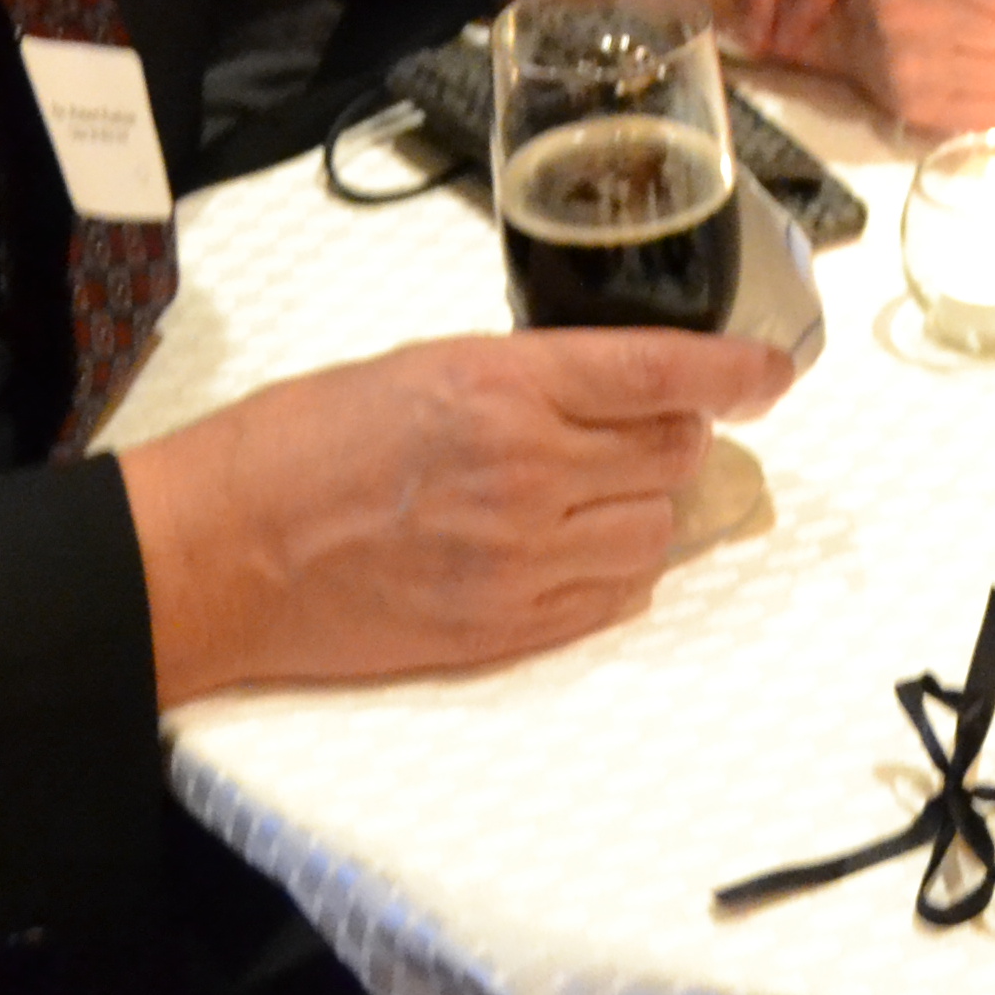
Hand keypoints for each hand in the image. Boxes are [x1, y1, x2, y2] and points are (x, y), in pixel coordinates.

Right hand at [117, 326, 795, 704]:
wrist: (220, 550)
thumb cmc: (299, 445)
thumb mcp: (421, 366)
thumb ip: (528, 378)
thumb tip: (618, 390)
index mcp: (501, 384)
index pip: (662, 371)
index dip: (737, 371)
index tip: (774, 373)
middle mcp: (525, 469)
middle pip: (676, 454)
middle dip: (675, 437)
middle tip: (640, 432)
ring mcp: (519, 558)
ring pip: (657, 532)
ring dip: (644, 509)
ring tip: (584, 495)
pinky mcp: (504, 628)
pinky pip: (614, 596)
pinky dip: (613, 569)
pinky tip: (567, 548)